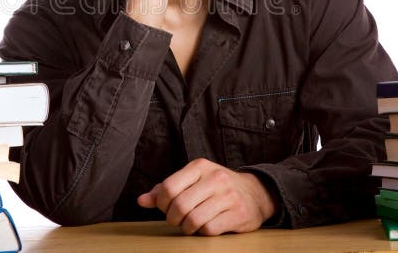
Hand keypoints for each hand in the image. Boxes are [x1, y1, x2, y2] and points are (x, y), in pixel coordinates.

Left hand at [136, 158, 278, 235]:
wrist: (256, 193)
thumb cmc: (217, 187)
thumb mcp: (193, 180)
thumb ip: (166, 189)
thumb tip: (141, 200)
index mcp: (200, 166)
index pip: (168, 187)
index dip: (161, 203)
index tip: (166, 208)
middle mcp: (215, 178)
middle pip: (180, 206)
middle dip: (173, 219)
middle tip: (177, 220)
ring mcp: (228, 196)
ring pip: (193, 220)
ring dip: (187, 228)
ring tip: (191, 224)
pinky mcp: (238, 214)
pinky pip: (210, 230)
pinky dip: (203, 232)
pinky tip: (207, 226)